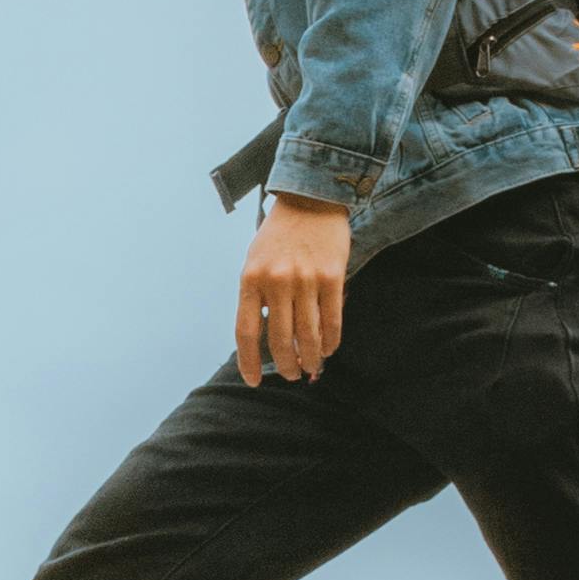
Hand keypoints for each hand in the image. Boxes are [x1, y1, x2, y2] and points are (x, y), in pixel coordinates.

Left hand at [236, 193, 351, 384]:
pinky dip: (331, 341)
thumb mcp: (255, 261)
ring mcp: (305, 280)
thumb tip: (264, 338)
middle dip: (287, 365)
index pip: (246, 332)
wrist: (309, 199)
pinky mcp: (332, 277)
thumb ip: (257, 296)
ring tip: (311, 368)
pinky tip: (329, 349)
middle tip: (292, 375)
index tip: (254, 381)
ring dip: (311, 358)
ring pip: (308, 335)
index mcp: (250, 279)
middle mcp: (276, 281)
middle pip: (280, 340)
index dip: (249, 362)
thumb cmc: (278, 235)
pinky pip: (332, 320)